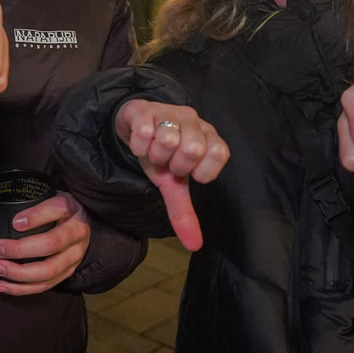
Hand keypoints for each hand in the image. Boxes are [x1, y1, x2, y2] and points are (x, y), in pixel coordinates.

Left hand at [0, 193, 89, 295]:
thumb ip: (19, 199)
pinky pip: (46, 285)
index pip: (57, 209)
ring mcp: (74, 256)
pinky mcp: (68, 273)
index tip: (15, 223)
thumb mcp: (46, 196)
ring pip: (49, 270)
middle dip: (21, 249)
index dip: (36, 216)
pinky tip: (3, 286)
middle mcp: (77, 232)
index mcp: (70, 207)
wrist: (83, 224)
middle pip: (52, 244)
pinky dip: (23, 289)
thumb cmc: (57, 210)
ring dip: (20, 273)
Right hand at [115, 100, 229, 250]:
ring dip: (155, 155)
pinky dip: (139, 145)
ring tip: (154, 151)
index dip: (198, 171)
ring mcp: (170, 110)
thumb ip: (184, 212)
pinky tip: (141, 140)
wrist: (135, 126)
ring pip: (168, 140)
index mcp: (208, 137)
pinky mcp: (145, 108)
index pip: (218, 154)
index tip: (185, 172)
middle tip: (167, 162)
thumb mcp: (173, 183)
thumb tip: (194, 245)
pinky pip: (145, 132)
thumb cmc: (162, 155)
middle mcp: (194, 120)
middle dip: (173, 165)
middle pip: (192, 149)